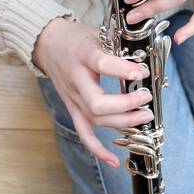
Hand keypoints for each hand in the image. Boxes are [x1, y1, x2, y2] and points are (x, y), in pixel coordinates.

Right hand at [32, 17, 155, 167]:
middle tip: (146, 98)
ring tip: (145, 117)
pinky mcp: (72, 108)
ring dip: (122, 123)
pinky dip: (97, 149)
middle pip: (97, 103)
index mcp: (83, 55)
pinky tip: (113, 160)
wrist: (47, 43)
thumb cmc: (76, 38)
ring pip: (95, 119)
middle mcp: (76, 79)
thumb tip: (145, 58)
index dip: (124, 70)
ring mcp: (72, 97)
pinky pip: (83, 133)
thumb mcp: (97, 33)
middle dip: (126, 105)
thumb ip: (118, 45)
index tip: (143, 70)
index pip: (102, 64)